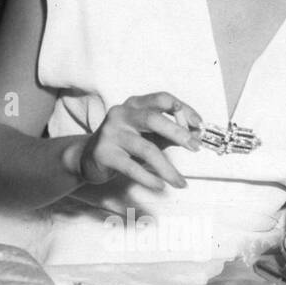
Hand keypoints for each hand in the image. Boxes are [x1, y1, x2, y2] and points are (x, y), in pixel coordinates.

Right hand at [61, 92, 201, 192]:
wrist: (87, 158)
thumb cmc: (123, 145)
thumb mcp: (147, 135)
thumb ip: (169, 133)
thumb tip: (196, 135)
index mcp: (133, 105)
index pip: (162, 99)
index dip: (183, 110)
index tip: (198, 126)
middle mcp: (120, 114)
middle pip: (153, 118)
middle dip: (178, 133)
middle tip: (195, 147)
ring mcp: (110, 133)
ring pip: (146, 148)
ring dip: (167, 168)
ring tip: (180, 182)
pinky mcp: (104, 153)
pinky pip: (132, 167)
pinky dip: (149, 178)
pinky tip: (160, 185)